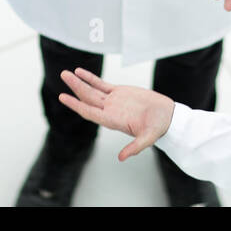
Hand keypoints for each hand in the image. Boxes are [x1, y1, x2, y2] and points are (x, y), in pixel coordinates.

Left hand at [58, 68, 174, 160]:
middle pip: (87, 98)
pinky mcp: (119, 92)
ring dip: (79, 82)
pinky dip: (90, 78)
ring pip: (92, 90)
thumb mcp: (148, 138)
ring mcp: (113, 101)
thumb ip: (135, 147)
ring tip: (67, 73)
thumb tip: (121, 158)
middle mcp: (109, 110)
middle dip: (75, 87)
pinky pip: (101, 84)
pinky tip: (81, 72)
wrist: (167, 116)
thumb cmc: (159, 127)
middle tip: (64, 75)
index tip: (63, 97)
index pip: (90, 112)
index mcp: (113, 120)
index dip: (76, 104)